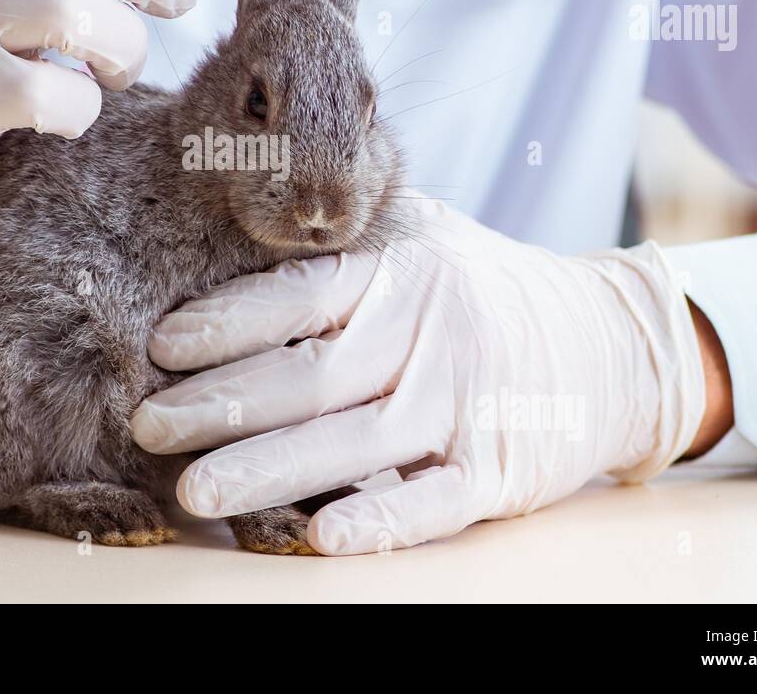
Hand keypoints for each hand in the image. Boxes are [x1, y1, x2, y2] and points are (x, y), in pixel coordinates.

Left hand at [131, 197, 707, 554]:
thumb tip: (240, 220)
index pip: (300, 293)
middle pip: (311, 375)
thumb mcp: (425, 236)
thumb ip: (345, 239)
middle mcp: (428, 333)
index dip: (228, 320)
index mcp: (400, 270)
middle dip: (221, 405)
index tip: (162, 344)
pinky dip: (382, 518)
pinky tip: (323, 535)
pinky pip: (433, 499)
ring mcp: (463, 403)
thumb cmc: (482, 286)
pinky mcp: (496, 468)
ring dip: (270, 470)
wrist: (609, 342)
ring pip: (355, 442)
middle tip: (147, 424)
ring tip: (195, 492)